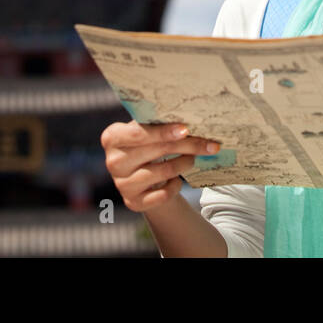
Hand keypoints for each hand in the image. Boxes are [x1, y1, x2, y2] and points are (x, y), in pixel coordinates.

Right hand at [101, 121, 221, 211]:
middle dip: (188, 145)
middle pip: (158, 150)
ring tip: (192, 158)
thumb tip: (191, 120)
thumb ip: (159, 124)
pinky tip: (177, 179)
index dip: (164, 131)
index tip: (187, 129)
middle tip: (210, 145)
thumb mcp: (146, 132)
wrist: (142, 177)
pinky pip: (164, 194)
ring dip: (185, 163)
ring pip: (164, 172)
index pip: (139, 133)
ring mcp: (122, 184)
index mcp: (113, 137)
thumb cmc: (147, 147)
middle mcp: (113, 161)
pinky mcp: (133, 202)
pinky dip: (176, 185)